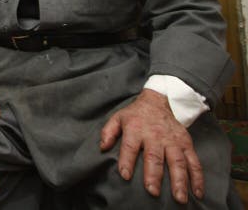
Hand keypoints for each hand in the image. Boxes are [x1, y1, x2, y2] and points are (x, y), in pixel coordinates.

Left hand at [100, 89, 202, 203]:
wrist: (159, 101)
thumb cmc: (136, 115)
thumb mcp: (118, 118)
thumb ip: (108, 132)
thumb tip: (103, 147)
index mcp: (136, 129)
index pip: (130, 146)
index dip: (127, 161)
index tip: (125, 176)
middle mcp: (155, 135)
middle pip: (155, 156)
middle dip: (154, 175)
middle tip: (152, 192)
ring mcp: (173, 140)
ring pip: (178, 161)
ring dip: (179, 181)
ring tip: (179, 198)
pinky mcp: (186, 143)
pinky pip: (194, 161)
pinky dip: (197, 178)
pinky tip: (197, 192)